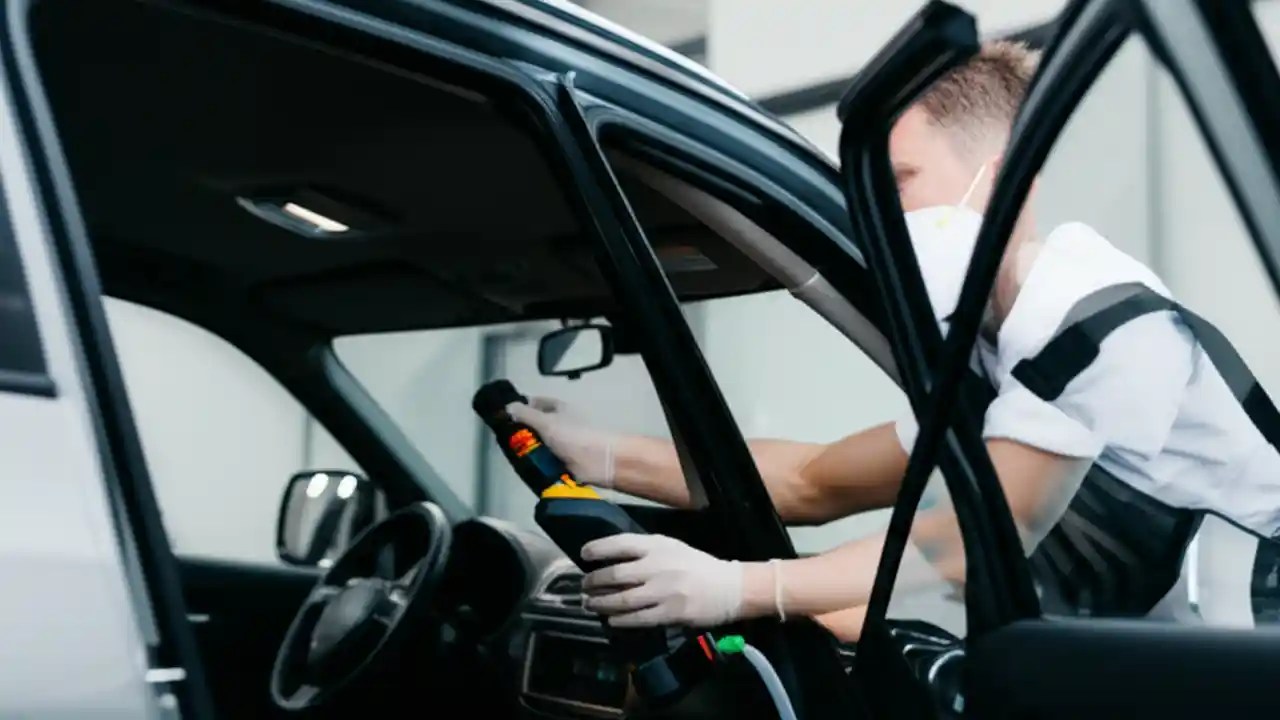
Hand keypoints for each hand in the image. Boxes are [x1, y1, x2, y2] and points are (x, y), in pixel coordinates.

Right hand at [506, 396, 616, 486]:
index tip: (505, 416)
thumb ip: (526, 414)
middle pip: (536, 425)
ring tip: (511, 454)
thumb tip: (508, 406)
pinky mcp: (562, 461)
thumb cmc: (574, 435)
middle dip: (522, 431)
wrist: (600, 462)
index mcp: (560, 408)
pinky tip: (523, 466)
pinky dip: (535, 462)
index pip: (537, 403)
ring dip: (528, 449)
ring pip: (538, 444)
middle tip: (504, 439)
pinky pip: (544, 459)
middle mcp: (561, 424)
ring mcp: (562, 443)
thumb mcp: (547, 422)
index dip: (523, 406)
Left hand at [580, 534, 742, 627]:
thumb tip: (611, 558)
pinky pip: (637, 618)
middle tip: (584, 586)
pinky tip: (610, 620)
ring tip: (590, 604)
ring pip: (621, 600)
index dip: (598, 548)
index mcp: (658, 545)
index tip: (583, 554)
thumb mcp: (672, 547)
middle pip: (615, 575)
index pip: (620, 543)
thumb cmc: (696, 565)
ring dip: (601, 603)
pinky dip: (619, 620)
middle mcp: (657, 566)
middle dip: (594, 582)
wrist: (728, 587)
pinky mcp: (669, 613)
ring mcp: (663, 591)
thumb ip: (645, 550)